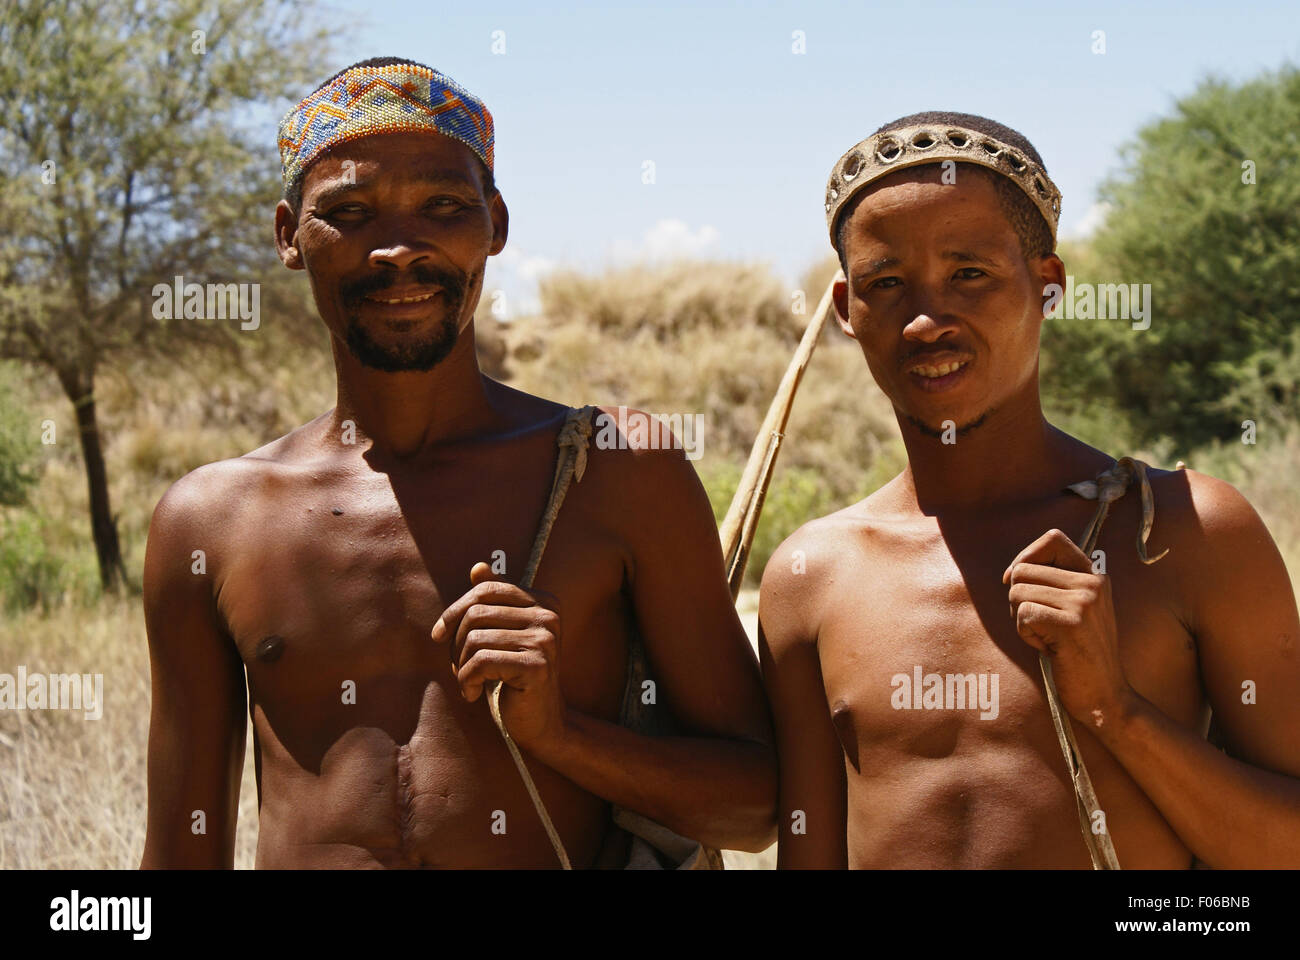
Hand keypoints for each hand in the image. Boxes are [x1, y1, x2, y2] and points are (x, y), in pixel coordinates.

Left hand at [430, 562, 567, 751]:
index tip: (438, 635)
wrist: (540, 723)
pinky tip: (472, 695)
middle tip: (457, 668)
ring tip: (467, 682)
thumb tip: (478, 567)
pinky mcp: (537, 666)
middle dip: (455, 643)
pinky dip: (466, 681)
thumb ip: (494, 603)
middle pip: (477, 613)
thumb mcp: (502, 636)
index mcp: (544, 602)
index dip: (455, 610)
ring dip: (460, 666)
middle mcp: (549, 617)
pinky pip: (481, 662)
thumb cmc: (515, 677)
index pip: (486, 589)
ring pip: (475, 639)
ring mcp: (545, 641)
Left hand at [1003, 528, 1133, 727]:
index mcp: (1096, 576)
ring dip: (1022, 620)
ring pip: (1017, 592)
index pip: (1053, 538)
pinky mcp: (1071, 624)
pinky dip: (1026, 635)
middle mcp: (1093, 583)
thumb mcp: (1076, 610)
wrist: (1106, 697)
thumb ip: (1055, 584)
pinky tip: (1049, 649)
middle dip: (1018, 599)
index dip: (1026, 555)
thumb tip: (1012, 570)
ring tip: (1049, 638)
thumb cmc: (1080, 654)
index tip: (1016, 580)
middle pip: (1022, 570)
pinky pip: (1022, 615)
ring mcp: (1084, 603)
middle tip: (1042, 625)